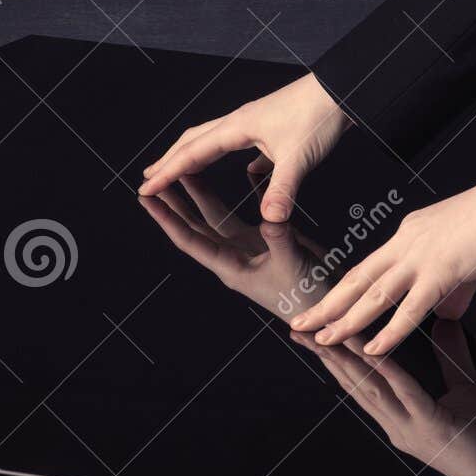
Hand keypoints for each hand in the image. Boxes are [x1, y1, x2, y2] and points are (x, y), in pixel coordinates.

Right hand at [138, 73, 348, 221]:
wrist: (345, 89)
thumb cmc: (320, 115)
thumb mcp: (299, 157)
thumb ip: (282, 189)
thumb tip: (270, 220)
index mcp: (238, 128)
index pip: (192, 153)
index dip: (167, 172)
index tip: (146, 188)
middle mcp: (242, 122)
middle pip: (195, 142)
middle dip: (171, 161)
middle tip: (150, 178)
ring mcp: (259, 123)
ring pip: (218, 141)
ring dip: (198, 157)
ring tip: (186, 171)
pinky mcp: (277, 127)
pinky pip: (250, 147)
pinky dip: (241, 161)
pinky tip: (252, 173)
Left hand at [138, 176, 329, 319]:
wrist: (328, 306)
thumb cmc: (305, 297)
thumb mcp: (291, 265)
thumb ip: (278, 239)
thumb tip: (268, 214)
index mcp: (230, 267)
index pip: (190, 240)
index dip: (167, 219)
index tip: (146, 198)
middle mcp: (233, 255)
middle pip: (196, 225)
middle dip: (175, 202)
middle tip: (154, 178)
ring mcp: (249, 246)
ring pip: (218, 216)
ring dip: (202, 194)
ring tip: (185, 170)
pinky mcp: (268, 239)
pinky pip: (251, 211)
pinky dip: (247, 192)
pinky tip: (244, 172)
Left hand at [290, 183, 475, 355]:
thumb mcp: (465, 259)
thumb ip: (452, 289)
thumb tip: (446, 313)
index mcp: (408, 235)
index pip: (368, 268)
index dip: (342, 290)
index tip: (321, 307)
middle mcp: (406, 244)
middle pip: (357, 279)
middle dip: (327, 304)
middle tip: (299, 322)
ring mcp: (421, 257)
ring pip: (374, 294)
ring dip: (346, 320)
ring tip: (323, 339)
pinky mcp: (442, 271)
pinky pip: (410, 308)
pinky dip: (389, 331)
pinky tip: (371, 349)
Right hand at [297, 327, 475, 475]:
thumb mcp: (467, 387)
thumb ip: (452, 356)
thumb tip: (445, 324)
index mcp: (400, 417)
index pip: (360, 382)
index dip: (336, 359)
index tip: (316, 334)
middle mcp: (397, 424)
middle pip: (354, 384)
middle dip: (327, 356)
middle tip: (301, 331)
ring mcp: (409, 429)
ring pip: (371, 389)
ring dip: (347, 360)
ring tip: (326, 335)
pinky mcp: (429, 428)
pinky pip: (404, 394)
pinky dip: (387, 371)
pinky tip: (373, 352)